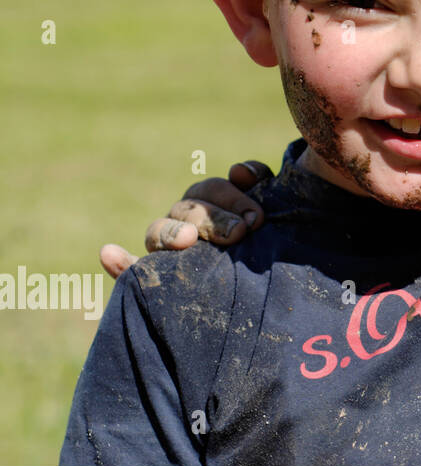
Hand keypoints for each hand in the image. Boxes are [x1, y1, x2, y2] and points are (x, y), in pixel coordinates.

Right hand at [100, 161, 272, 278]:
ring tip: (187, 240)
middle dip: (215, 218)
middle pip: (189, 209)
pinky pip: (131, 270)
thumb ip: (259, 186)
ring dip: (171, 233)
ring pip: (158, 232)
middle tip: (240, 232)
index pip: (212, 190)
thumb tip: (239, 171)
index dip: (233, 196)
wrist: (261, 294)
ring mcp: (166, 248)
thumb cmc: (266, 244)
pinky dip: (120, 263)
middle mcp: (184, 221)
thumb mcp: (264, 213)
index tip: (256, 216)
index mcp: (209, 203)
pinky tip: (109, 253)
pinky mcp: (152, 276)